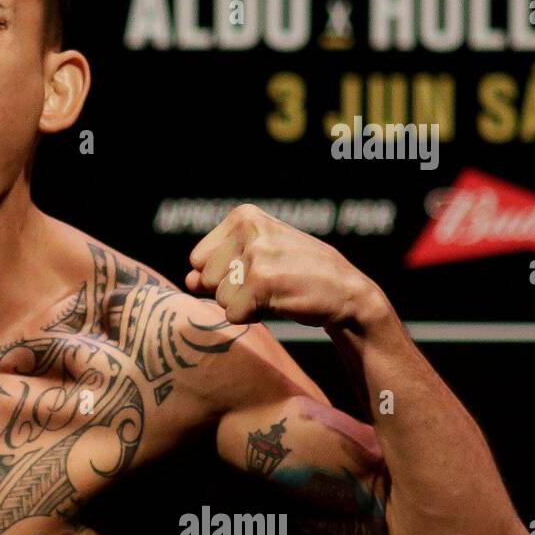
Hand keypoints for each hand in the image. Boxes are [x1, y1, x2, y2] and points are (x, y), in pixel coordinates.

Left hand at [186, 203, 385, 327]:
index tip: (256, 269)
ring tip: (276, 290)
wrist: (347, 293)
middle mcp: (248, 229)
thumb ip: (217, 265)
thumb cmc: (299, 274)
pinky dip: (253, 317)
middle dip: (233, 290)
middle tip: (269, 282)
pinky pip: (234, 314)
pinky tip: (279, 302)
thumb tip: (188, 280)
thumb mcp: (257, 257)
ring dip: (245, 304)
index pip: (198, 258)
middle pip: (207, 279)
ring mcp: (256, 254)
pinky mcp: (262, 282)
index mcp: (244, 216)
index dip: (223, 274)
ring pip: (220, 298)